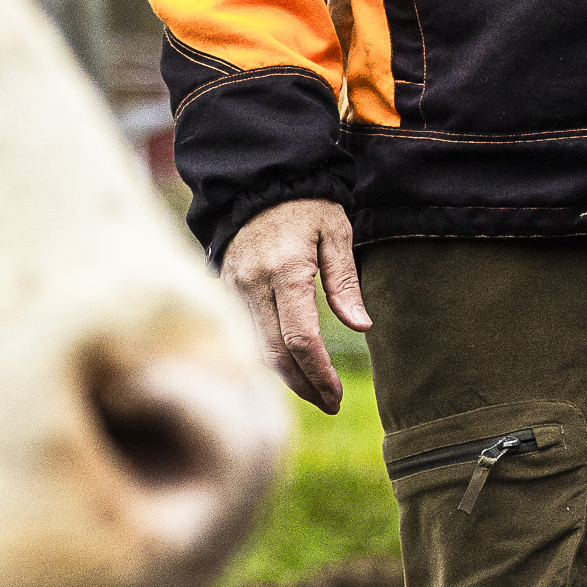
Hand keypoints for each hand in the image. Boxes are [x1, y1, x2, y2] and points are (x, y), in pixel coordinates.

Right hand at [221, 198, 368, 411]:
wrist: (256, 182)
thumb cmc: (305, 205)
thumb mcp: (336, 232)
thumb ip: (345, 281)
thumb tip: (361, 326)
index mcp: (286, 271)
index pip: (300, 339)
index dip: (319, 374)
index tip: (337, 396)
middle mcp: (253, 285)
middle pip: (275, 354)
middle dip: (303, 386)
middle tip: (330, 404)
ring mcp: (234, 289)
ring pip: (257, 349)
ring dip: (286, 376)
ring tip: (315, 390)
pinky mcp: (225, 290)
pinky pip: (247, 334)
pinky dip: (270, 356)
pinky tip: (291, 365)